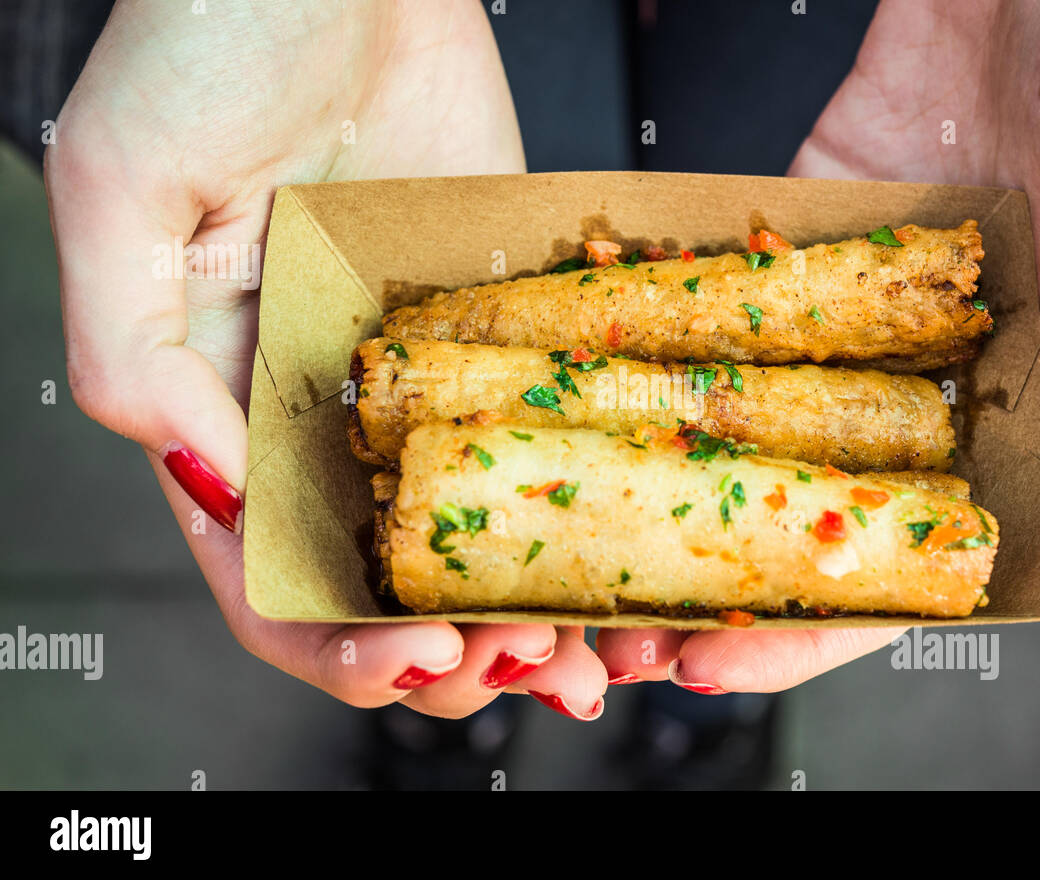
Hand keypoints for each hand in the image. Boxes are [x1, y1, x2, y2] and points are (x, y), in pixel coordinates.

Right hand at [47, 0, 607, 719]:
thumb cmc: (213, 36)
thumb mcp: (126, 187)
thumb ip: (128, 347)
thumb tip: (205, 479)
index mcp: (218, 404)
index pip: (266, 571)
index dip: (332, 640)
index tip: (413, 656)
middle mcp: (319, 410)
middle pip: (377, 581)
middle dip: (444, 651)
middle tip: (522, 667)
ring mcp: (414, 378)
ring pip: (469, 537)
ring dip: (522, 609)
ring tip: (588, 648)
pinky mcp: (492, 329)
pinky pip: (534, 443)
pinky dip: (573, 515)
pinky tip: (624, 558)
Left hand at [603, 0, 1039, 688]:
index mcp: (1033, 409)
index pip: (919, 557)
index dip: (826, 626)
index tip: (727, 663)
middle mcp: (940, 374)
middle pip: (820, 508)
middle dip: (727, 577)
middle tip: (626, 635)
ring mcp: (866, 304)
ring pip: (764, 422)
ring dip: (682, 489)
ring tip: (596, 548)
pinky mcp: (809, 227)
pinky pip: (736, 302)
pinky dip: (677, 353)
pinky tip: (604, 407)